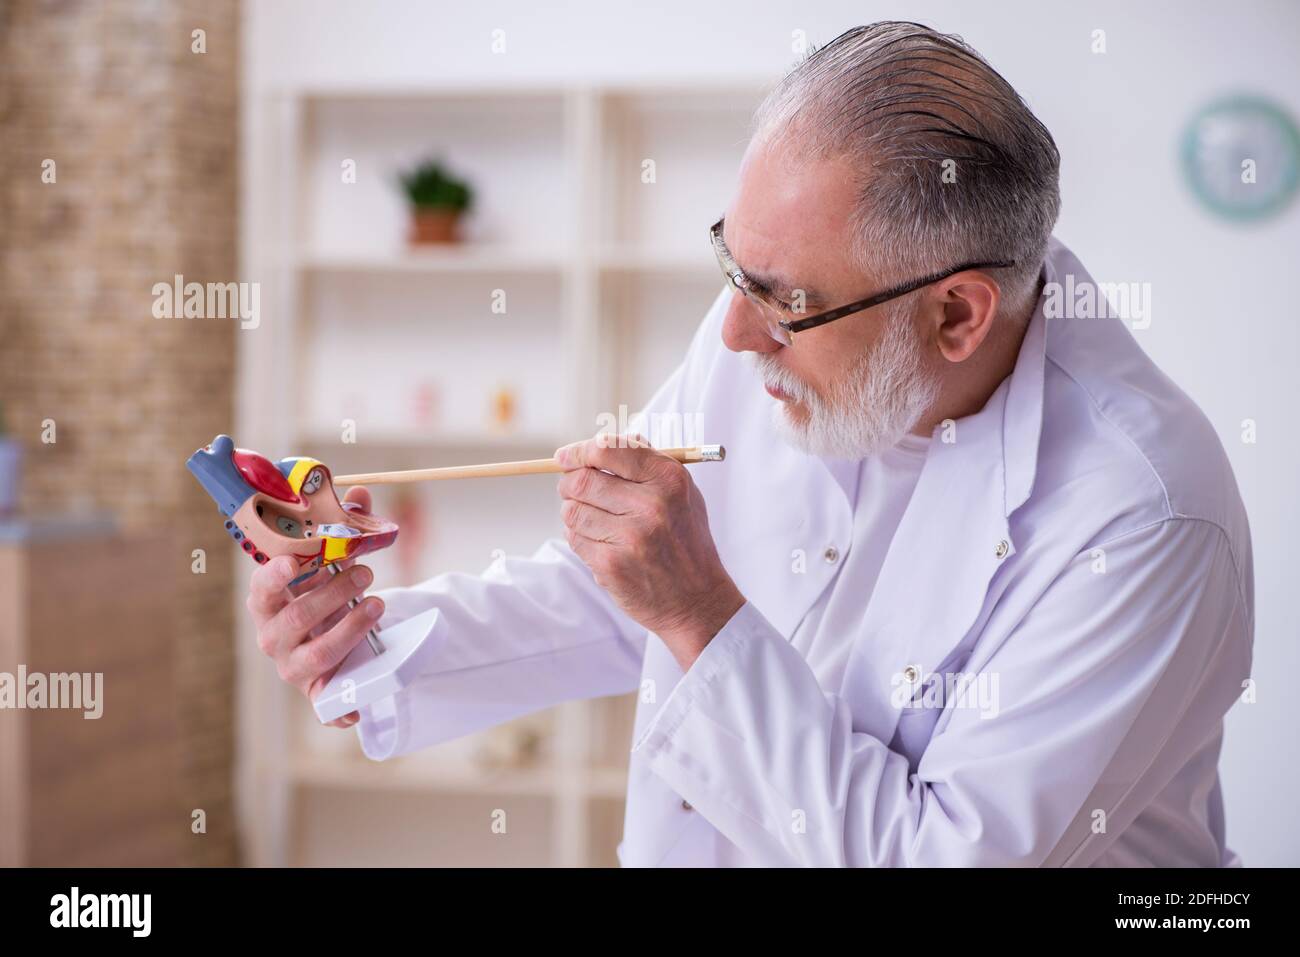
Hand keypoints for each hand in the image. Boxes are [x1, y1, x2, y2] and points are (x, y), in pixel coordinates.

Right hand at [245, 485, 384, 726]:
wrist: (332, 636)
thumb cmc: (325, 591)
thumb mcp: (333, 560)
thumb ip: (344, 526)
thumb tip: (360, 494)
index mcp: (267, 599)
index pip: (262, 588)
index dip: (275, 576)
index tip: (293, 563)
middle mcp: (273, 635)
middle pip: (297, 617)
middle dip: (332, 594)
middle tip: (364, 572)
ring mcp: (292, 666)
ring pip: (318, 652)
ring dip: (349, 628)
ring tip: (376, 604)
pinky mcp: (316, 692)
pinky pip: (327, 704)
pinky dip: (341, 707)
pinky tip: (357, 705)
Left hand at [556, 433, 743, 669]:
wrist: (697, 600)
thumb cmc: (685, 540)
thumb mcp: (683, 493)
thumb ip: (647, 462)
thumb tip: (599, 444)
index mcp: (669, 479)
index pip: (608, 449)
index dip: (579, 451)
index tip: (564, 456)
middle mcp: (651, 505)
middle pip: (582, 480)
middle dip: (569, 483)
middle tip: (572, 488)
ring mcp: (630, 536)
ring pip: (572, 510)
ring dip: (574, 512)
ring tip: (595, 521)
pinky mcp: (611, 564)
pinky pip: (574, 538)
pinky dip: (580, 537)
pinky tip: (602, 543)